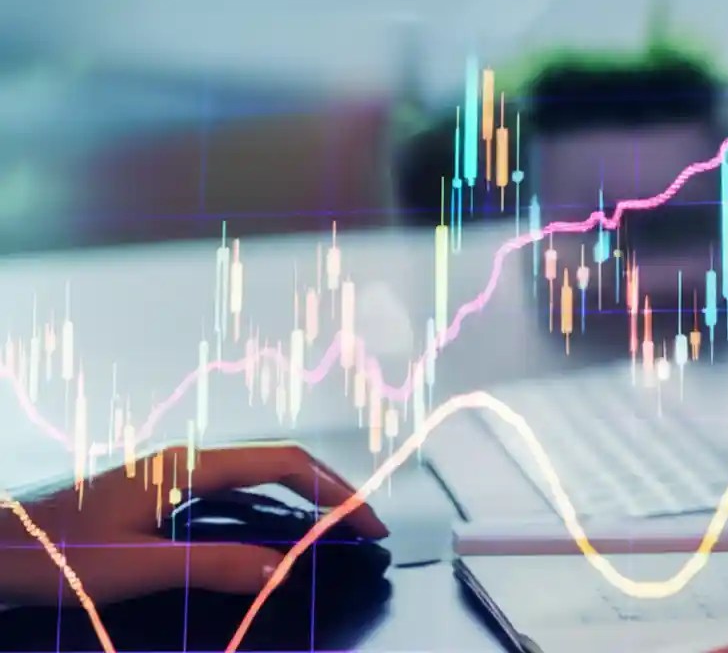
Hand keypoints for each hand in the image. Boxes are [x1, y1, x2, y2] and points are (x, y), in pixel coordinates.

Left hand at [0, 442, 388, 606]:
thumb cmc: (56, 556)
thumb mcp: (138, 568)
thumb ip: (213, 567)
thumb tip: (283, 570)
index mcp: (187, 466)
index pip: (282, 464)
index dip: (333, 491)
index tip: (367, 521)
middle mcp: (187, 461)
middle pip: (278, 464)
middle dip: (330, 491)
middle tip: (367, 527)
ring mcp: (175, 475)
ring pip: (259, 477)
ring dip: (303, 499)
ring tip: (337, 527)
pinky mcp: (165, 494)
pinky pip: (237, 492)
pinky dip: (272, 508)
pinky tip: (280, 533)